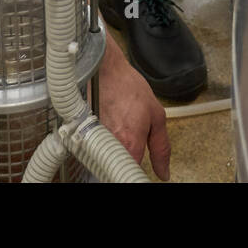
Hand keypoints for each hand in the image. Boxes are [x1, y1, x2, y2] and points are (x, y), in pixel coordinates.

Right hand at [98, 31, 169, 179]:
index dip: (137, 175)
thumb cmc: (128, 88)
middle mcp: (110, 146)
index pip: (133, 176)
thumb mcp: (157, 116)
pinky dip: (101, 145)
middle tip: (130, 146)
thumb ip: (162, 148)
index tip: (140, 173)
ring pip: (104, 162)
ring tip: (118, 134)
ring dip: (112, 155)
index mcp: (131, 144)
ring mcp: (94, 141)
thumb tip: (164, 172)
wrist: (105, 70)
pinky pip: (95, 150)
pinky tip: (107, 130)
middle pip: (116, 171)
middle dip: (124, 164)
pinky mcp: (84, 135)